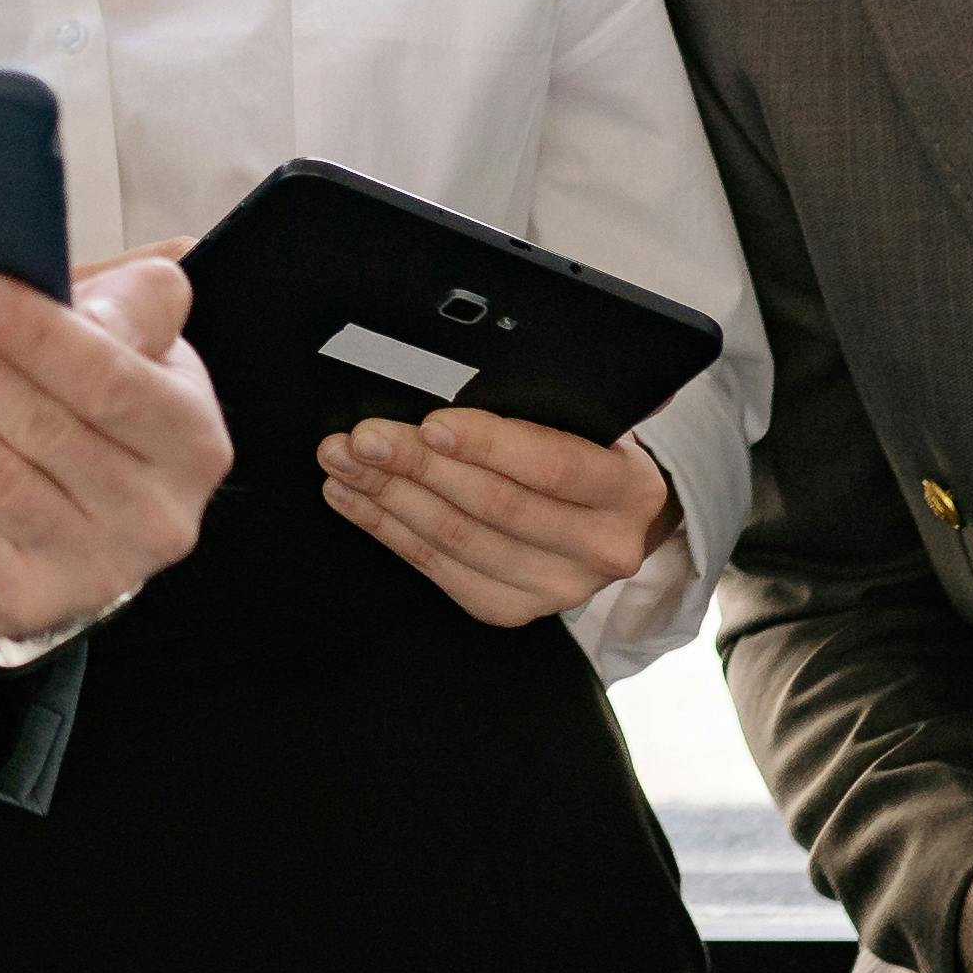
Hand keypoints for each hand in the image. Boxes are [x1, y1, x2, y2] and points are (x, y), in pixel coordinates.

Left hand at [0, 256, 228, 647]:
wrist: (83, 524)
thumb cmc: (105, 408)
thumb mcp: (140, 351)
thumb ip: (124, 305)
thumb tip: (52, 277)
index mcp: (192, 440)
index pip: (112, 382)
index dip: (36, 337)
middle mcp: (156, 515)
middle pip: (40, 428)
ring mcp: (92, 567)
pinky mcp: (26, 596)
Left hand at [318, 412, 675, 625]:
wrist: (618, 524)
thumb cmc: (594, 456)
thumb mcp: (598, 420)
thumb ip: (560, 397)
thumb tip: (483, 364)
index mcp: (628, 489)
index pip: (551, 464)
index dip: (486, 444)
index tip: (430, 422)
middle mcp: (600, 547)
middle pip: (492, 505)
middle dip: (417, 466)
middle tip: (363, 438)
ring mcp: (555, 587)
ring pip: (456, 539)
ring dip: (388, 496)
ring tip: (344, 462)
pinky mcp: (511, 608)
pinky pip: (437, 568)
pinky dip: (387, 529)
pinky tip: (356, 499)